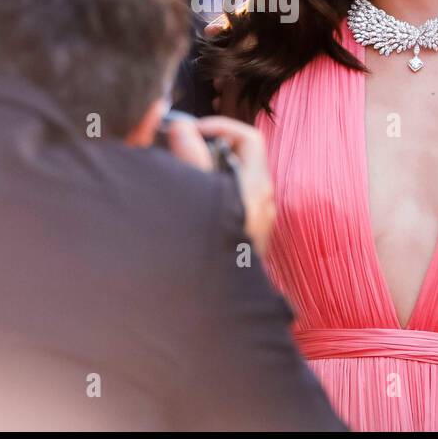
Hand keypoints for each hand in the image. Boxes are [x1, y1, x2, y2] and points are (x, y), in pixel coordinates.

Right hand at [170, 115, 275, 257]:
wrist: (216, 311)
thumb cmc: (209, 250)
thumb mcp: (197, 195)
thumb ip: (190, 157)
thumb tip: (182, 127)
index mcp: (256, 187)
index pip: (249, 137)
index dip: (219, 126)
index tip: (188, 132)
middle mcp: (262, 201)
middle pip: (239, 156)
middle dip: (206, 148)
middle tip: (176, 152)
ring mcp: (256, 220)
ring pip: (231, 179)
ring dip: (204, 171)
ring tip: (175, 178)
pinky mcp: (245, 236)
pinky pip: (229, 200)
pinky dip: (208, 193)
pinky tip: (183, 206)